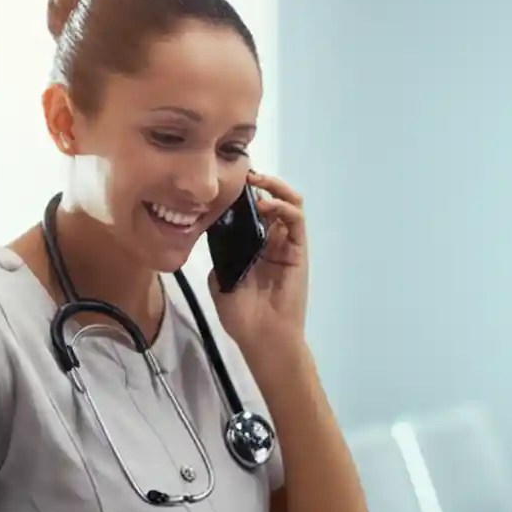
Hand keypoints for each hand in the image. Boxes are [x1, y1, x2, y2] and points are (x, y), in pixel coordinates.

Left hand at [212, 171, 309, 350]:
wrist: (262, 338)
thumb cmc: (241, 316)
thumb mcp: (220, 279)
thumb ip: (220, 255)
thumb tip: (213, 231)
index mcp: (252, 247)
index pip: (248, 212)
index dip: (239, 195)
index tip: (222, 181)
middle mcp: (271, 242)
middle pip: (268, 201)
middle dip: (256, 184)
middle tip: (240, 173)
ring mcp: (286, 245)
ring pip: (287, 204)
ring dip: (273, 188)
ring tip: (255, 181)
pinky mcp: (298, 251)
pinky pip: (296, 221)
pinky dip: (284, 206)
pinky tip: (267, 204)